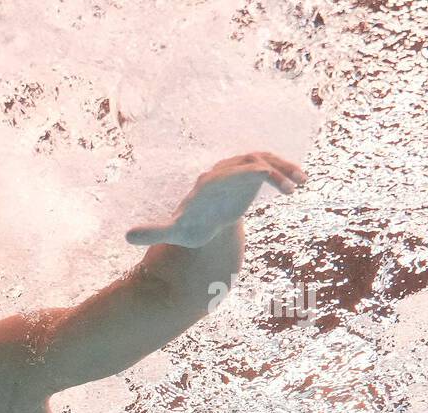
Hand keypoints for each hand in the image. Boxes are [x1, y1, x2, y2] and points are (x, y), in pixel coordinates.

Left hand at [125, 152, 306, 247]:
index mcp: (206, 185)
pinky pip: (271, 167)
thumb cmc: (189, 226)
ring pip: (262, 160)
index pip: (223, 175)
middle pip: (245, 162)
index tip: (260, 175)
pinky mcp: (252, 175)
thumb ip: (153, 232)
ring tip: (300, 182)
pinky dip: (286, 172)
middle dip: (266, 170)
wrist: (204, 221)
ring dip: (282, 168)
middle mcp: (223, 172)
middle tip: (287, 185)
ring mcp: (239, 171)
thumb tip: (126, 237)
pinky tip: (300, 183)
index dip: (240, 174)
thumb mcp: (173, 232)